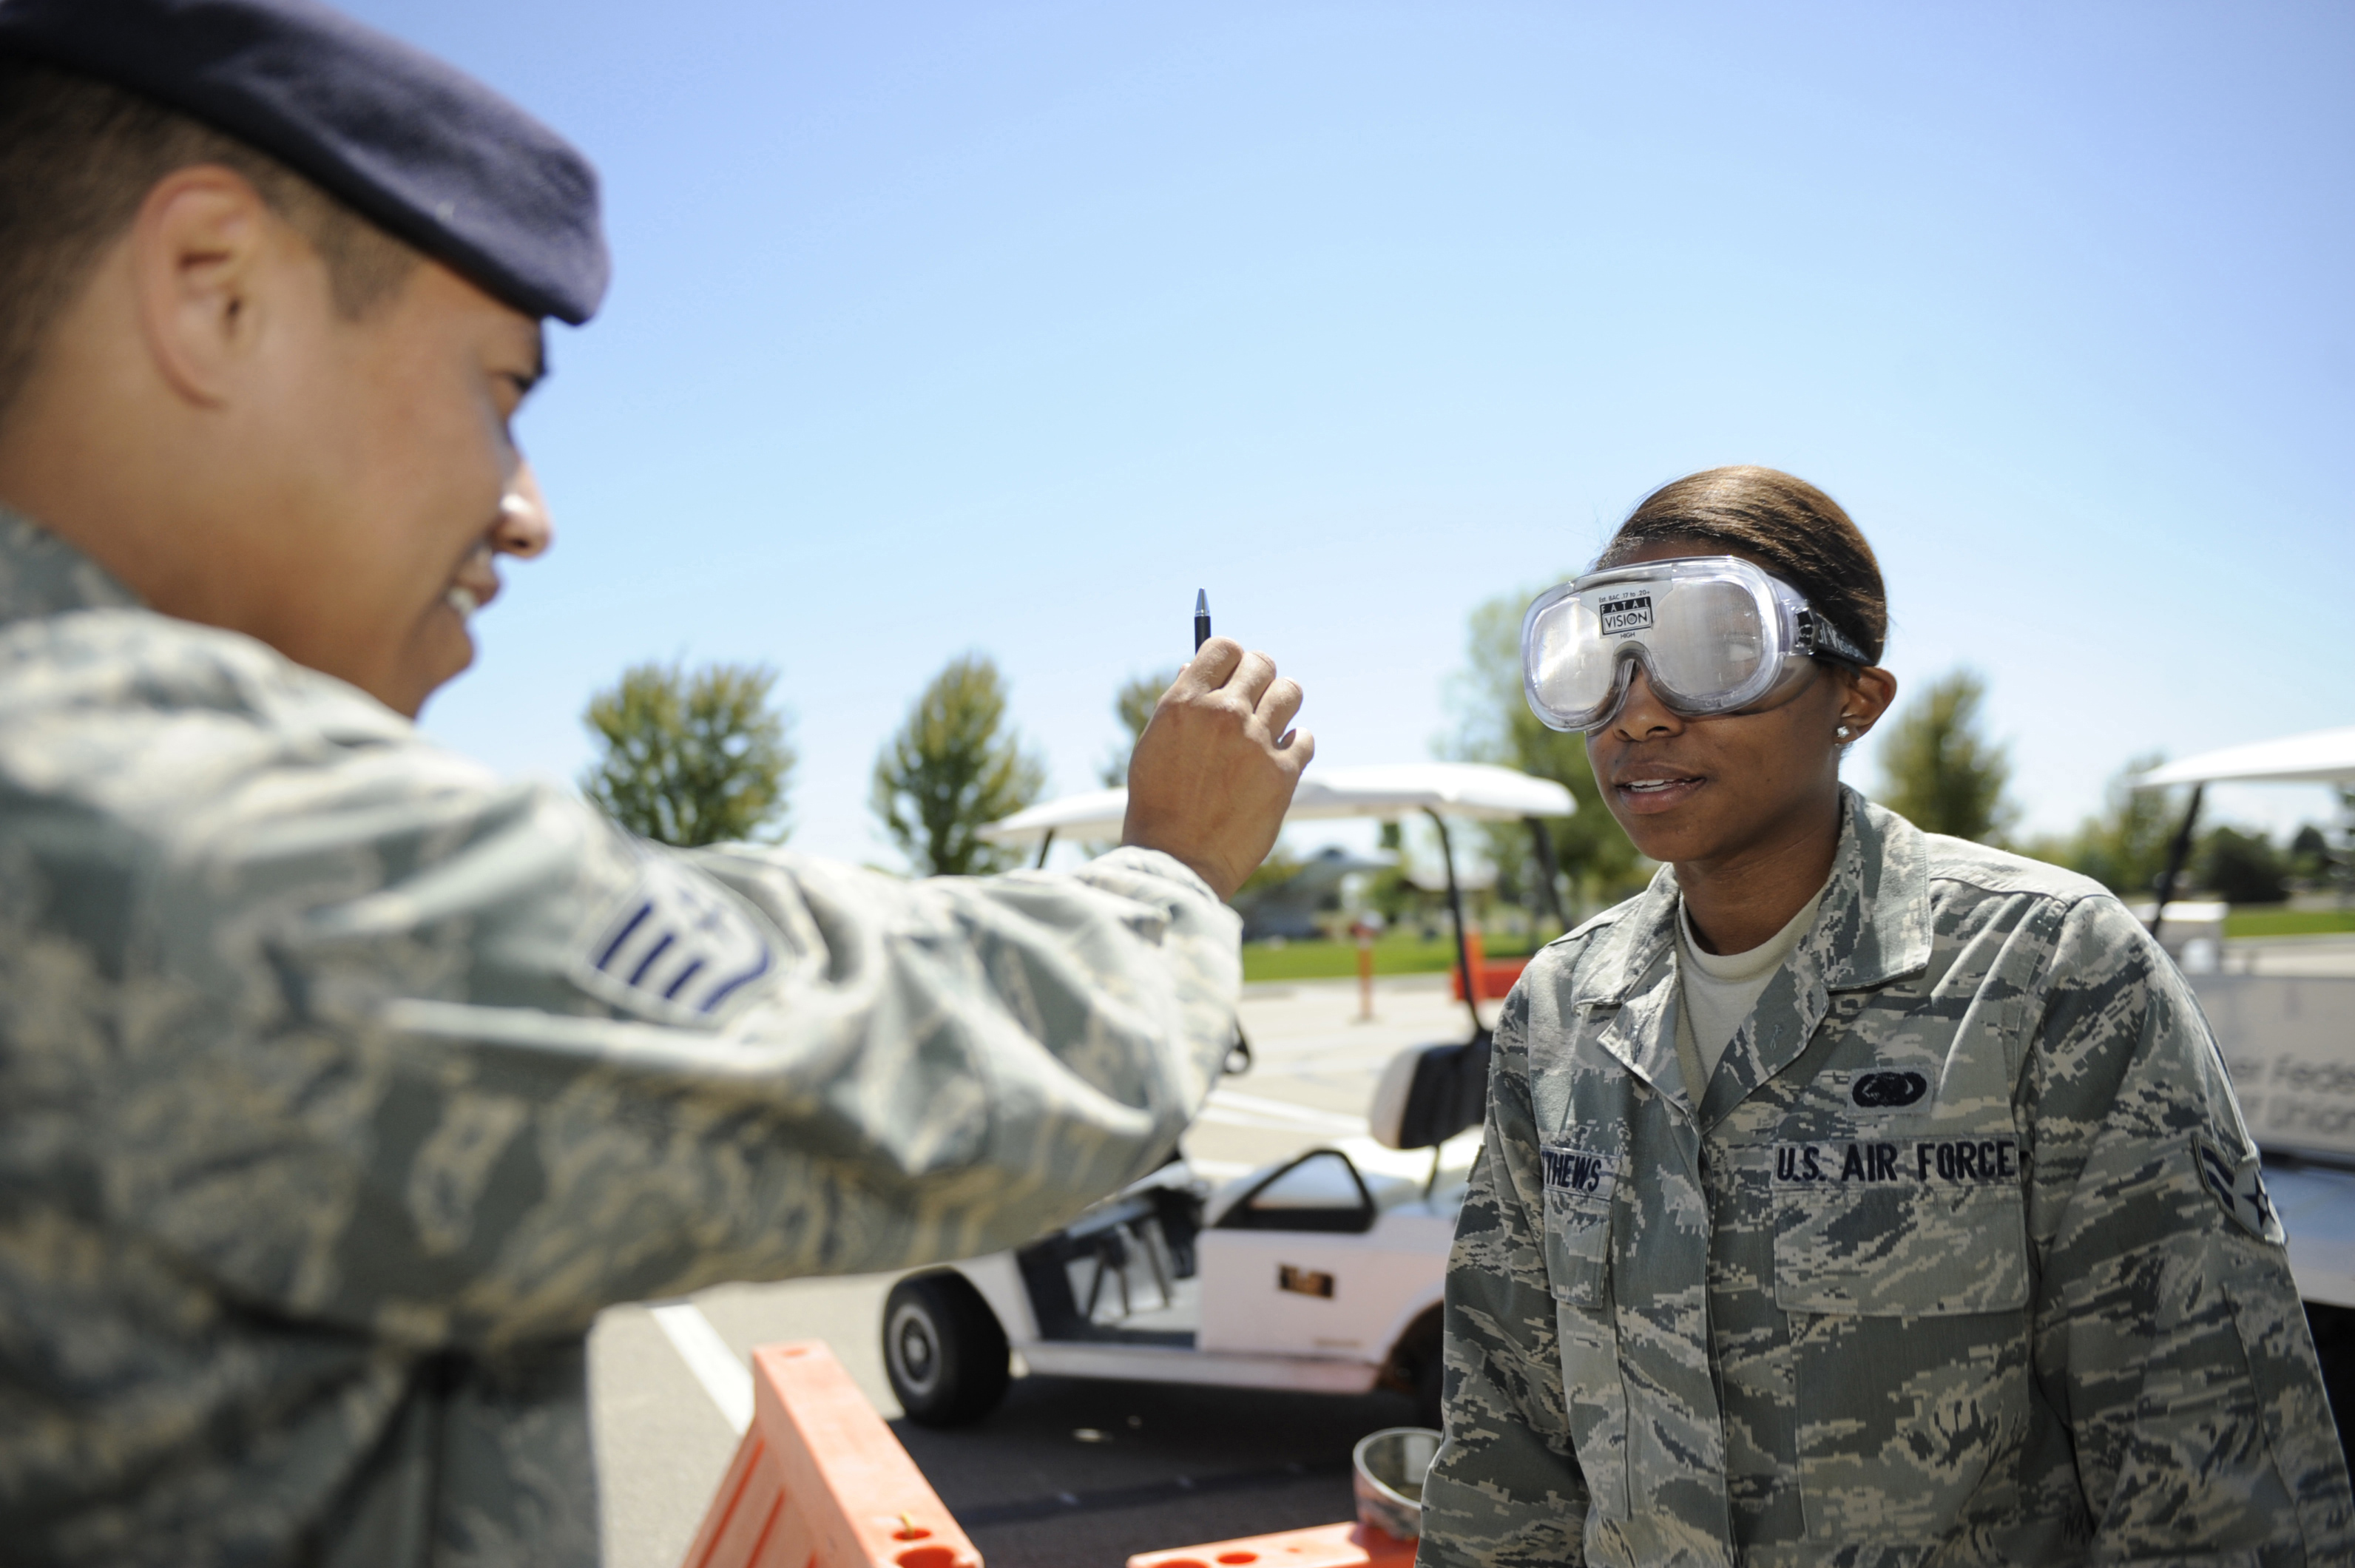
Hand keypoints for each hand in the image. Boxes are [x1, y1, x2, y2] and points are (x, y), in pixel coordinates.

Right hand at [1121, 638, 1312, 900]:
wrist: (1177, 861)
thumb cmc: (1157, 806)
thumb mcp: (1153, 746)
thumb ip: (1179, 706)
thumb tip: (1195, 668)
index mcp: (1184, 703)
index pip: (1223, 646)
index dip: (1231, 657)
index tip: (1233, 672)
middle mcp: (1223, 714)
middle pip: (1262, 663)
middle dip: (1260, 676)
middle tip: (1256, 698)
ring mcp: (1256, 742)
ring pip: (1291, 691)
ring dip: (1283, 703)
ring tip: (1273, 722)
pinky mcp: (1283, 774)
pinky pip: (1304, 737)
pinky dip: (1295, 744)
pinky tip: (1280, 756)